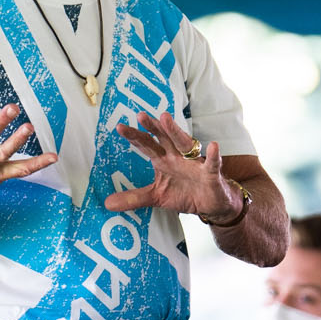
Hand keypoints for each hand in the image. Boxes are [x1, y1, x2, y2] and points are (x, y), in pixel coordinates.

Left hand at [105, 110, 234, 217]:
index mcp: (163, 159)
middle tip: (140, 115)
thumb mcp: (156, 197)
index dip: (134, 136)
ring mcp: (194, 163)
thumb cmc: (184, 193)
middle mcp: (177, 156)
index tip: (119, 127)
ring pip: (184, 144)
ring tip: (165, 118)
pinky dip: (213, 156)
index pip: (146, 145)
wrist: (211, 204)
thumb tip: (107, 204)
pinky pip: (212, 163)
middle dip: (152, 127)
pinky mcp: (210, 173)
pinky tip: (212, 146)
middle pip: (163, 138)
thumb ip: (134, 198)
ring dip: (175, 132)